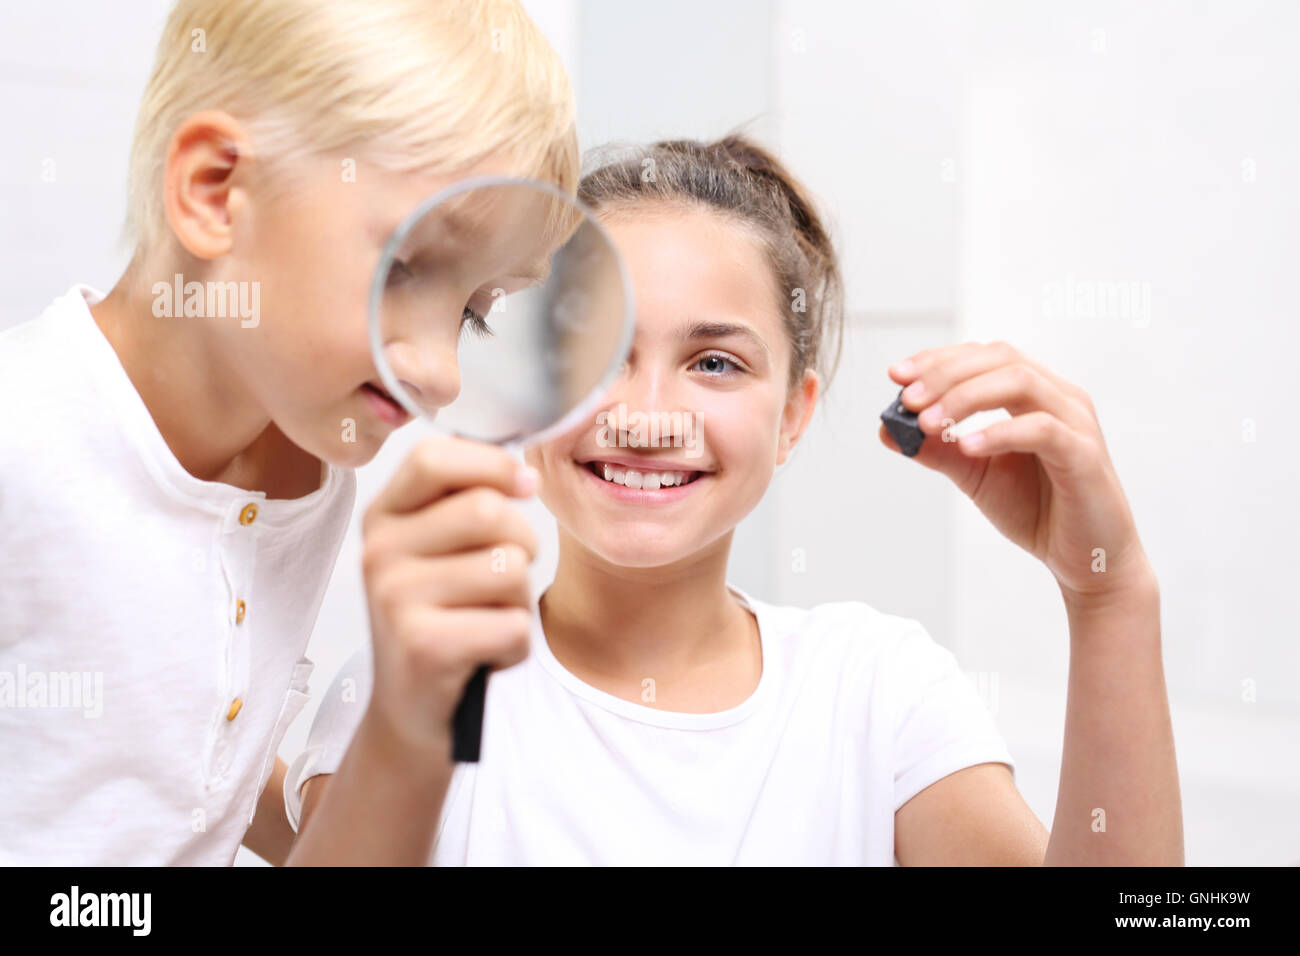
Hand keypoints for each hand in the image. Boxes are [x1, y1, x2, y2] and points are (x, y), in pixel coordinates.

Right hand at [360, 436, 538, 754]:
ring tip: (487, 619)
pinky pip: (513, 625)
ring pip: (509, 568)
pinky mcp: (424, 648)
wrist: (410, 709)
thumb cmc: (441, 617)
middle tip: (505, 577)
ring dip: (519, 601)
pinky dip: (517, 646)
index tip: (524, 485)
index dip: (493, 464)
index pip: (434, 457)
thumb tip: (526, 474)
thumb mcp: (439, 549)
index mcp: (384, 516)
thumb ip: (468, 499)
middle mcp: (380, 552)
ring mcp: (396, 600)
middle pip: (488, 511)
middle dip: (523, 543)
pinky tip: (485, 655)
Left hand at [880, 341, 1154, 602]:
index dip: (939, 359)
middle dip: (946, 373)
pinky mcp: (1085, 455)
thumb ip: (937, 450)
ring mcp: (1075, 422)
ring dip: (966, 397)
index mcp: (1034, 394)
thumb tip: (887, 429)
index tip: (897, 374)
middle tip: (908, 399)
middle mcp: (1058, 397)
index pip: (984, 356)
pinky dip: (1000, 433)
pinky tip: (967, 446)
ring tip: (929, 422)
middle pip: (1000, 358)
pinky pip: (1042, 429)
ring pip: (1020, 381)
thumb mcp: (975, 475)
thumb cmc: (1037, 509)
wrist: (1083, 559)